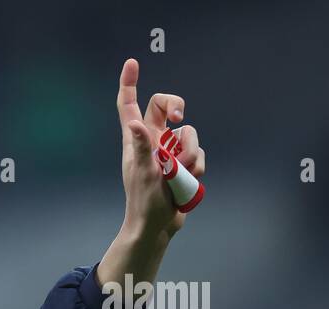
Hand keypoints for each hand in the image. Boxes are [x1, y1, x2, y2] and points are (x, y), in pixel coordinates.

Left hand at [115, 58, 205, 240]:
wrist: (159, 225)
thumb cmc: (145, 202)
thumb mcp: (142, 174)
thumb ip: (141, 148)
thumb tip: (134, 124)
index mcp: (135, 140)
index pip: (130, 105)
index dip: (129, 84)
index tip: (132, 63)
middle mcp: (152, 140)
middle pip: (166, 106)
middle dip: (176, 106)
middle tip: (177, 117)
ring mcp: (169, 150)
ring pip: (189, 133)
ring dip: (189, 152)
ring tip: (179, 175)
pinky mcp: (184, 162)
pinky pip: (199, 153)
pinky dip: (196, 167)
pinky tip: (187, 182)